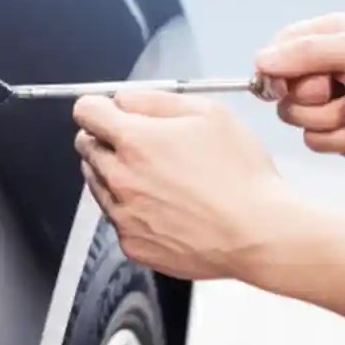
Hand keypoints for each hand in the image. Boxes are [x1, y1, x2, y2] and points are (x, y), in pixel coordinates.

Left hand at [72, 91, 300, 280]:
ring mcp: (122, 215)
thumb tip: (123, 100)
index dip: (97, 106)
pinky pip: (116, 217)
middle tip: (138, 143)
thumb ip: (155, 101)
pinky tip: (164, 207)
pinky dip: (130, 208)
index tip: (108, 111)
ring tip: (157, 177)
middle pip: (86, 147)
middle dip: (104, 138)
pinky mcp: (132, 244)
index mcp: (134, 141)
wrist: (259, 235)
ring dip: (114, 172)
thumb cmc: (241, 174)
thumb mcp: (209, 114)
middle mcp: (119, 178)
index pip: (85, 112)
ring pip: (97, 183)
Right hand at [256, 13, 344, 162]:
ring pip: (292, 117)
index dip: (278, 69)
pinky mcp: (333, 134)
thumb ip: (307, 53)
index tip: (296, 78)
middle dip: (314, 95)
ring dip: (332, 117)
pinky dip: (341, 137)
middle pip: (278, 90)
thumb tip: (260, 61)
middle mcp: (318, 71)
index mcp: (322, 40)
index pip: (274, 53)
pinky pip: (312, 142)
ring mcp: (324, 105)